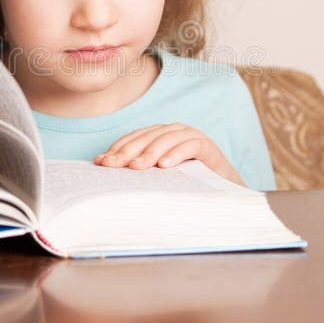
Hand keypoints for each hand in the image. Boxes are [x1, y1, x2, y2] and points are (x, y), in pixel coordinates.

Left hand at [93, 123, 245, 186]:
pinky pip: (191, 145)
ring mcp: (190, 135)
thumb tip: (106, 170)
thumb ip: (140, 171)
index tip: (101, 162)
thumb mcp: (159, 177)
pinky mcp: (207, 145)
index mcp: (158, 135)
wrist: (223, 190)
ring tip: (137, 167)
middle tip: (112, 164)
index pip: (133, 138)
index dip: (117, 148)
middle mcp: (172, 131)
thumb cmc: (186, 183)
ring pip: (166, 139)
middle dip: (127, 151)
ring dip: (150, 152)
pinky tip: (165, 166)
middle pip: (146, 137)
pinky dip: (177, 154)